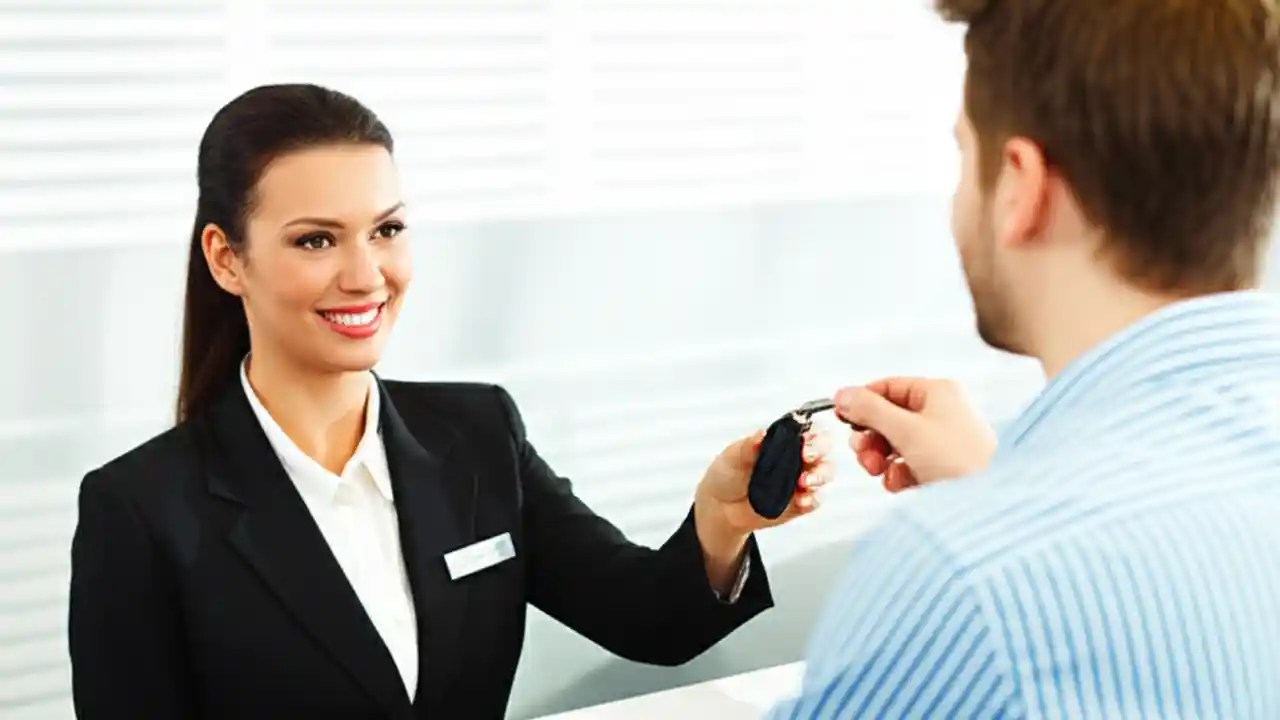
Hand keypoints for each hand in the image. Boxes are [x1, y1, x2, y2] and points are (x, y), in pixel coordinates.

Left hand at [693, 429, 833, 591]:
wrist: (721, 507)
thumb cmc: (728, 474)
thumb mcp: (732, 457)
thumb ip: (748, 446)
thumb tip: (761, 433)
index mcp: (784, 440)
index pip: (807, 428)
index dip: (811, 431)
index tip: (803, 439)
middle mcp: (798, 457)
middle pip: (823, 448)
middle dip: (820, 450)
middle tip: (807, 456)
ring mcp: (801, 480)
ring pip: (825, 473)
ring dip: (820, 476)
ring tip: (805, 482)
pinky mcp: (801, 503)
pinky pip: (815, 500)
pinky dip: (813, 499)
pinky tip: (803, 500)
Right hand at [834, 378, 995, 491]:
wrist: (993, 502)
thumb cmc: (961, 461)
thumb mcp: (906, 430)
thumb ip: (870, 411)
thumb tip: (843, 395)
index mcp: (938, 393)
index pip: (887, 387)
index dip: (862, 402)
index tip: (842, 417)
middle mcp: (942, 413)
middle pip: (888, 417)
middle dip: (871, 437)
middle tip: (864, 453)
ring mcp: (942, 441)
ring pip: (895, 442)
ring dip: (880, 458)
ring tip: (879, 470)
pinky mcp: (942, 467)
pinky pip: (908, 464)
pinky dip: (897, 474)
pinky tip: (900, 483)